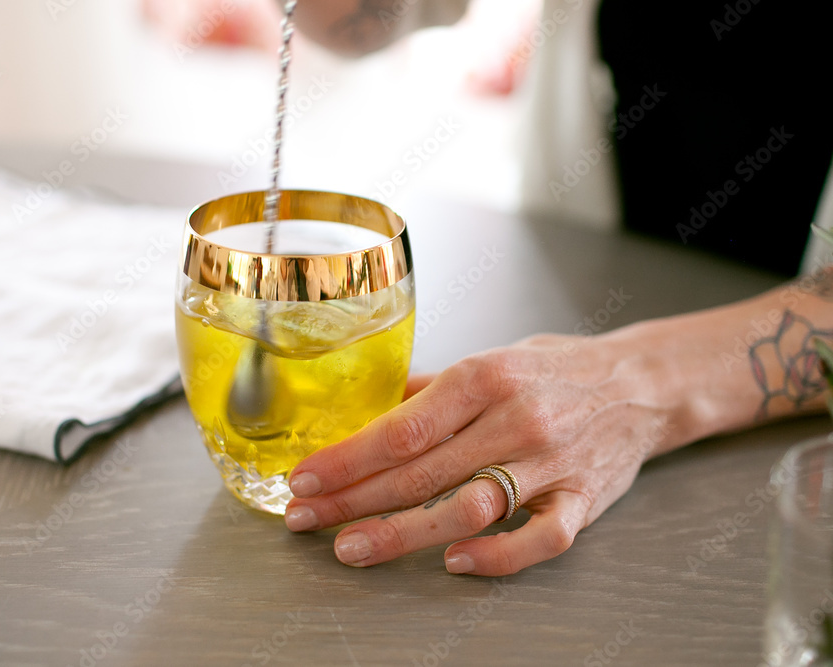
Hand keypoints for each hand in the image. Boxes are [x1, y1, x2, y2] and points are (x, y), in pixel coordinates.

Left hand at [283, 333, 676, 575]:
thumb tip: (366, 409)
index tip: (305, 476)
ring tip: (352, 548)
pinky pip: (540, 539)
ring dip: (404, 534)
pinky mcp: (584, 500)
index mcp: (485, 378)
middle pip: (421, 473)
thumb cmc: (557, 370)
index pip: (402, 428)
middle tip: (305, 518)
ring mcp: (553, 464)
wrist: (643, 383)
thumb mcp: (491, 358)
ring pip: (469, 508)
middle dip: (352, 500)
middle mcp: (516, 420)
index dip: (348, 458)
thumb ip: (428, 389)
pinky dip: (497, 557)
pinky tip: (453, 562)